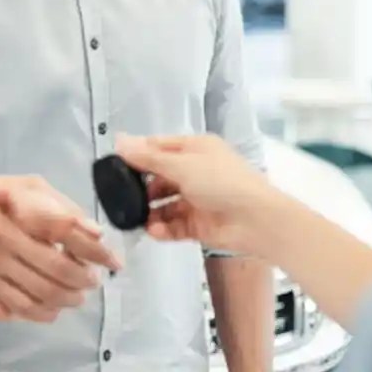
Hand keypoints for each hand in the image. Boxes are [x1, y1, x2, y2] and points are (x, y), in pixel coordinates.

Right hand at [0, 178, 119, 321]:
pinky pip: (16, 305)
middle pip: (57, 267)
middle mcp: (3, 238)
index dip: (95, 248)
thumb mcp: (21, 185)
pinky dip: (40, 311)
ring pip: (39, 291)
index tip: (113, 259)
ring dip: (66, 298)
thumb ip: (57, 205)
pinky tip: (52, 308)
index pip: (66, 230)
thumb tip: (93, 230)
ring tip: (79, 296)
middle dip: (84, 279)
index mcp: (15, 209)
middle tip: (96, 281)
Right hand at [115, 134, 276, 253]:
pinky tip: (152, 231)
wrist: (257, 220)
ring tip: (136, 219)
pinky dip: (163, 228)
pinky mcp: (200, 224)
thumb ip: (148, 158)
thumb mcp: (182, 165)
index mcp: (195, 149)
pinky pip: (174, 225)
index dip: (138, 154)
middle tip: (121, 196)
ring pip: (165, 204)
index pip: (159, 147)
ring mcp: (198, 199)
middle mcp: (196, 171)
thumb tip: (119, 140)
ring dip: (150, 212)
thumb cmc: (223, 183)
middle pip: (160, 177)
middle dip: (141, 188)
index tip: (114, 164)